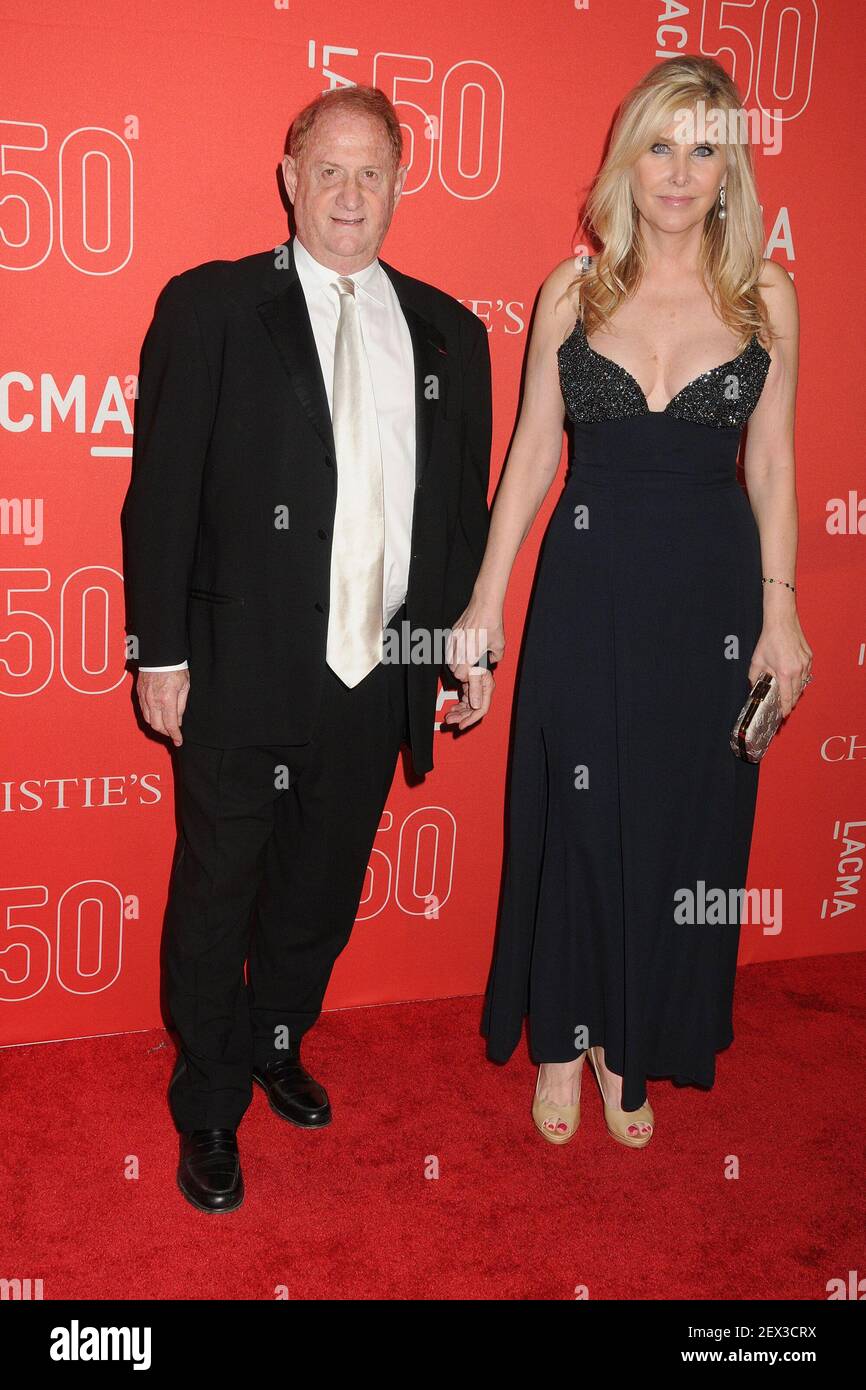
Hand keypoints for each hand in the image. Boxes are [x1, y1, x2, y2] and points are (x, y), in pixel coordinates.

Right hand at [136, 669, 189, 744]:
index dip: (175, 735)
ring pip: (149, 720)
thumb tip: (178, 721)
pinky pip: (144, 711)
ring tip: (166, 725)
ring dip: (158, 726)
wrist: (159, 656)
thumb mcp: (185, 687)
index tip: (179, 741)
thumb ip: (181, 706)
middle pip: (157, 726)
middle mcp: (153, 701)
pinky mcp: (139, 694)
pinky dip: (151, 717)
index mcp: (167, 700)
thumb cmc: (175, 669)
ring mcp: (144, 698)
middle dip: (166, 733)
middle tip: (174, 733)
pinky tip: (157, 716)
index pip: (170, 725)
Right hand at [443, 597, 504, 731]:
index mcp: (471, 654)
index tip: (475, 703)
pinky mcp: (450, 635)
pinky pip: (449, 651)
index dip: (474, 692)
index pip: (470, 679)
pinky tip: (461, 652)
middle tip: (473, 674)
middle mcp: (459, 650)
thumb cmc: (492, 623)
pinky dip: (454, 655)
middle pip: (457, 673)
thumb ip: (494, 658)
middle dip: (465, 675)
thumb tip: (490, 661)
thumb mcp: (499, 645)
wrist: (483, 603)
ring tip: (467, 662)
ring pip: (450, 663)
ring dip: (458, 666)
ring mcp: (453, 642)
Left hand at [748, 615, 811, 717]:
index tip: (783, 714)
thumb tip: (753, 686)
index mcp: (784, 672)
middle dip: (791, 701)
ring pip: (803, 683)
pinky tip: (794, 679)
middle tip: (786, 706)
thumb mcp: (757, 660)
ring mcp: (806, 663)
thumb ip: (754, 676)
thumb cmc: (769, 639)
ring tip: (789, 694)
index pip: (787, 696)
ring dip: (797, 690)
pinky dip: (801, 678)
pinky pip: (806, 673)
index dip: (785, 707)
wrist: (782, 622)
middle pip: (797, 693)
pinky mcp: (809, 657)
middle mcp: (798, 670)